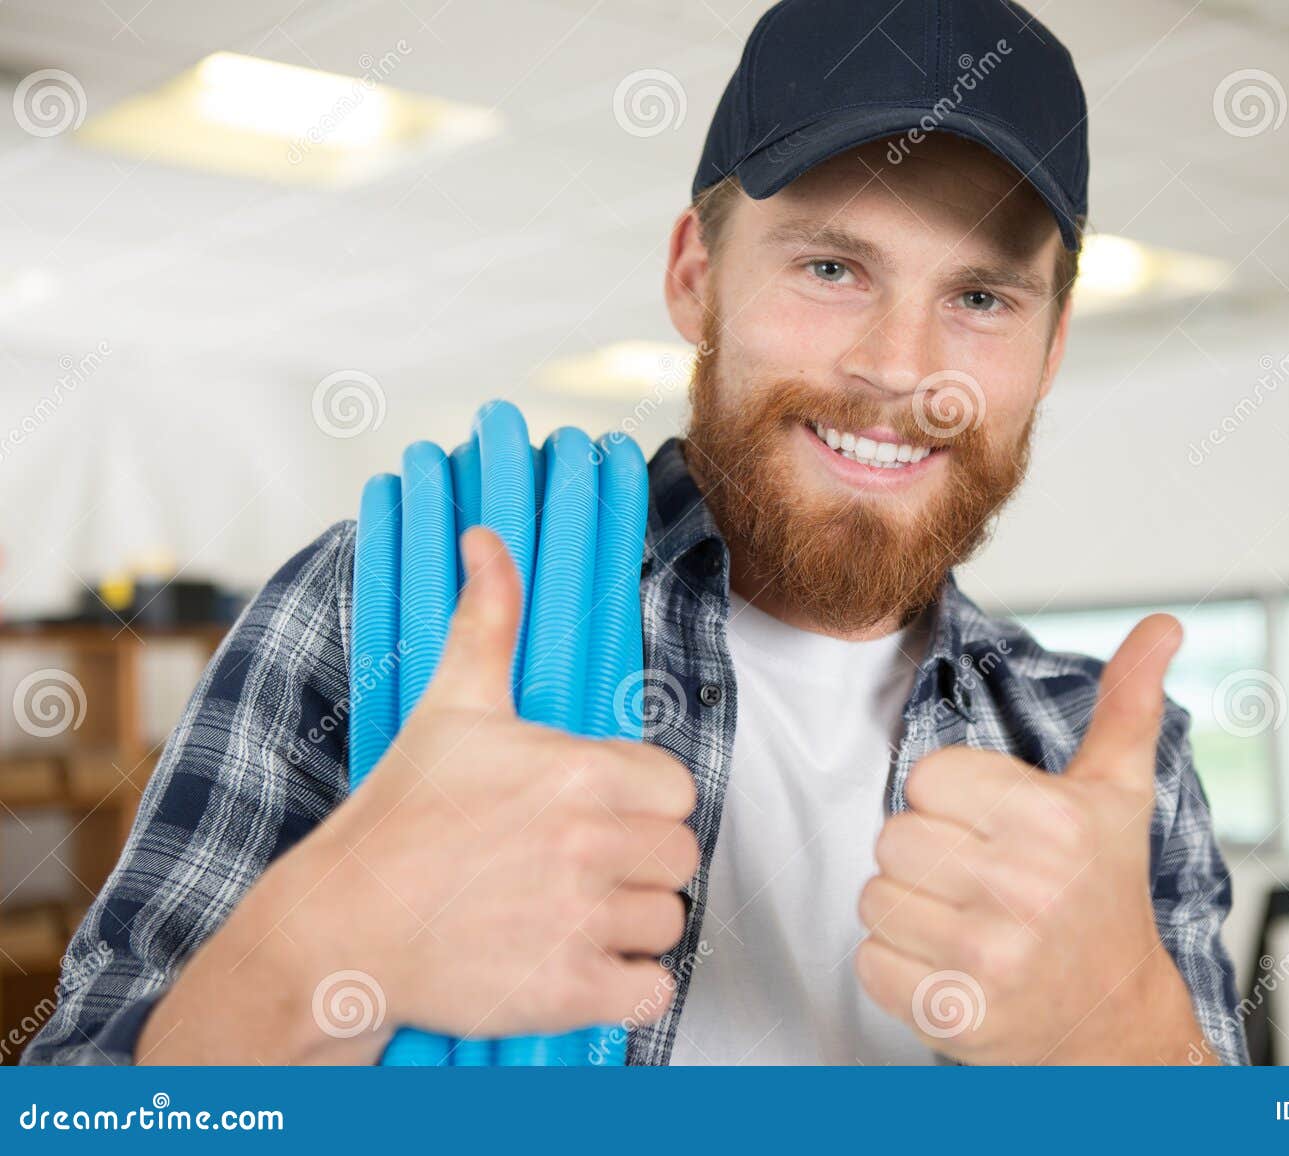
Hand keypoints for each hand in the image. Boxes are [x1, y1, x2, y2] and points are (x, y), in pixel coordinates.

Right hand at [142, 527, 698, 1063]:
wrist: (341, 928)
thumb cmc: (398, 819)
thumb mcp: (451, 706)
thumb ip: (488, 620)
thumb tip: (487, 540)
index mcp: (580, 773)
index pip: (678, 790)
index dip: (643, 802)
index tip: (598, 812)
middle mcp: (591, 843)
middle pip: (680, 857)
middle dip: (639, 862)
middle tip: (580, 866)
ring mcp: (581, 921)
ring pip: (667, 923)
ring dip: (631, 924)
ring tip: (570, 914)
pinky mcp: (568, 992)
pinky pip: (652, 991)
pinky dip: (627, 987)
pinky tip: (577, 964)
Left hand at [855, 614, 1207, 1063]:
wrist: (1117, 1023)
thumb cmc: (1107, 898)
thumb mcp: (1120, 795)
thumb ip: (1126, 703)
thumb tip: (1162, 625)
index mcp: (1053, 821)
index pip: (927, 776)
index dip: (949, 799)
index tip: (989, 825)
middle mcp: (1022, 888)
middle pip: (892, 836)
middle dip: (924, 853)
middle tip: (974, 875)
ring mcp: (987, 956)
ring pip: (873, 897)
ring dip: (906, 908)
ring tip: (960, 917)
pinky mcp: (955, 1014)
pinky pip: (869, 962)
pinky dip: (896, 964)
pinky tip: (946, 962)